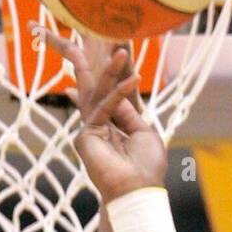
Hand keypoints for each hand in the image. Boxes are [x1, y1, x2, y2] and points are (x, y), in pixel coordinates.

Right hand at [46, 31, 166, 202]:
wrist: (137, 191)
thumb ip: (130, 112)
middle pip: (97, 91)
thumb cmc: (146, 168)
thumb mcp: (144, 134)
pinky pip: (104, 107)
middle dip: (99, 66)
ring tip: (121, 49)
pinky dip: (120, 93)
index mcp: (115, 127)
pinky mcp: (85, 135)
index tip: (118, 52)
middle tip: (101, 40)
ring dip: (109, 71)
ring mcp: (90, 130)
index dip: (116, 75)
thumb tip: (119, 89)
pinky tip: (134, 80)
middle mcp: (100, 127)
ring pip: (97, 95)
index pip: (113, 96)